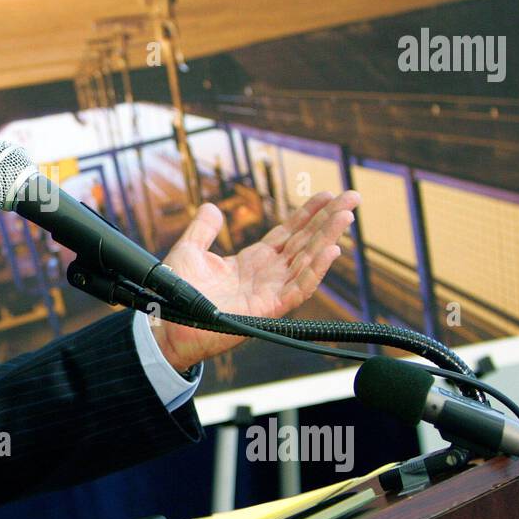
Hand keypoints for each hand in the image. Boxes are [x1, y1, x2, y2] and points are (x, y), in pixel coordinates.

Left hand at [151, 190, 359, 371]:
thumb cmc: (176, 292)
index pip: (288, 234)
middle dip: (328, 220)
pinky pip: (299, 288)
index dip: (307, 214)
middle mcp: (266, 275)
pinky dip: (316, 270)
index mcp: (252, 261)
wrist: (166, 322)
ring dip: (328, 238)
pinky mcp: (268, 309)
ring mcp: (270, 292)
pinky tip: (331, 250)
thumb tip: (211, 207)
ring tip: (346, 216)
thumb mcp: (188, 250)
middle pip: (305, 242)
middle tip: (352, 197)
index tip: (326, 195)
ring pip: (307, 261)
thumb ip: (202, 229)